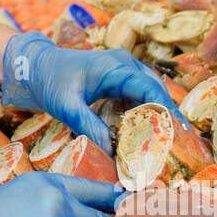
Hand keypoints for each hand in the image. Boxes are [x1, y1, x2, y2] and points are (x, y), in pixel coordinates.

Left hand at [0, 31, 185, 150]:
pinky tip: (149, 133)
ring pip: (151, 93)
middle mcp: (125, 64)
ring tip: (169, 142)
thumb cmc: (50, 81)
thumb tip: (112, 151)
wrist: (37, 67)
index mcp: (114, 66)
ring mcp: (124, 69)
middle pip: (156, 90)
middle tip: (179, 144)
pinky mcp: (120, 78)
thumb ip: (88, 126)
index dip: (166, 109)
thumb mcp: (66, 106)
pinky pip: (140, 95)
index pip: (149, 88)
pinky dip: (146, 112)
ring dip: (158, 114)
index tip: (176, 133)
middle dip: (168, 115)